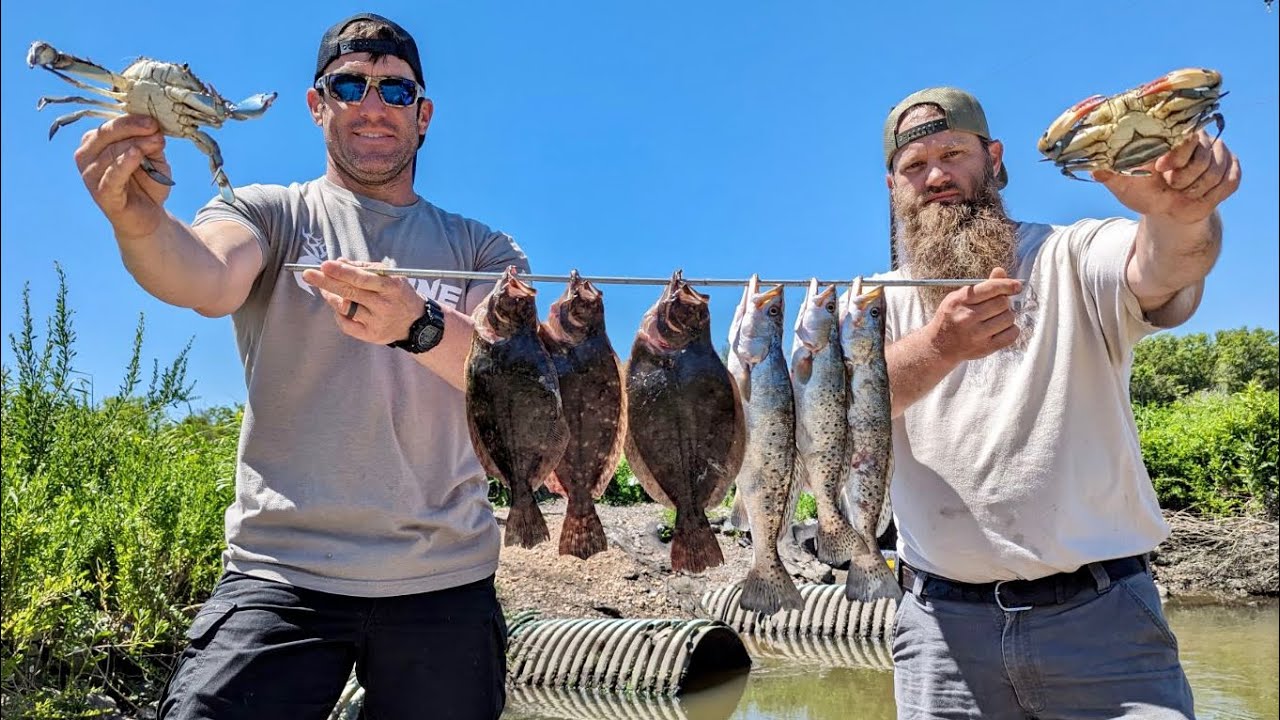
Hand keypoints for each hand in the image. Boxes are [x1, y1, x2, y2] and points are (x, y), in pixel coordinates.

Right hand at [73, 114, 172, 238]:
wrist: (148, 216)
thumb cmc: (148, 182)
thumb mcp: (154, 158)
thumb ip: (151, 144)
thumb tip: (154, 129)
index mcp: (95, 143)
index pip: (109, 125)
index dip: (131, 120)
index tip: (153, 119)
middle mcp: (86, 156)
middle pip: (107, 135)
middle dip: (132, 128)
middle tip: (155, 127)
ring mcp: (91, 176)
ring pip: (111, 153)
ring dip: (136, 145)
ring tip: (157, 142)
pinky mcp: (101, 194)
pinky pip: (111, 177)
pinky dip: (123, 164)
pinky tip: (136, 154)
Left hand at [301, 259, 423, 344]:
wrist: (416, 323)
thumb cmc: (399, 294)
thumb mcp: (391, 276)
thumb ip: (365, 268)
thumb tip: (338, 262)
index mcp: (391, 287)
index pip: (362, 279)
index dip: (342, 272)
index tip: (325, 265)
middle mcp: (384, 306)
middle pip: (350, 293)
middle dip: (327, 282)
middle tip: (309, 274)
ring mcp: (377, 322)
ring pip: (346, 308)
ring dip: (331, 296)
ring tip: (323, 288)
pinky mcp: (371, 336)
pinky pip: (346, 324)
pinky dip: (338, 313)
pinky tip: (339, 306)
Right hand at [927, 267, 1022, 361]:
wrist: (939, 346)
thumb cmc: (951, 318)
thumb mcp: (959, 298)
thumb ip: (982, 286)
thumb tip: (1000, 271)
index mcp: (960, 300)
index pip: (991, 288)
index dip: (1008, 285)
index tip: (1017, 286)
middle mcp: (967, 317)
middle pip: (1003, 303)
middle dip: (1004, 303)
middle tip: (997, 307)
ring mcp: (976, 334)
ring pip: (1009, 318)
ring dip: (1007, 317)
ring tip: (996, 319)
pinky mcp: (985, 348)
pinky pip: (1011, 335)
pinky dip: (1011, 330)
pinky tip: (1001, 329)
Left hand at [1093, 130, 1240, 224]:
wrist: (1166, 210)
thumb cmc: (1143, 191)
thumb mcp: (1124, 184)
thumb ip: (1110, 174)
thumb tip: (1094, 168)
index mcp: (1173, 135)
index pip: (1185, 135)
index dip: (1176, 154)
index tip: (1161, 168)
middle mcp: (1200, 139)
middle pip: (1204, 156)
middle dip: (1183, 178)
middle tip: (1170, 184)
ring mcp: (1219, 153)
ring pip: (1216, 173)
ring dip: (1195, 190)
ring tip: (1180, 191)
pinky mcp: (1232, 170)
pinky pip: (1229, 183)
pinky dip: (1212, 196)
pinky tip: (1198, 196)